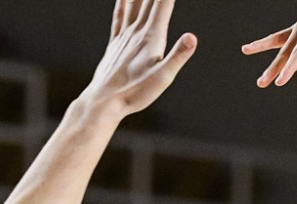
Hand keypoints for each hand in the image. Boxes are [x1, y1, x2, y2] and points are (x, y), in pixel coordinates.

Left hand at [84, 0, 198, 117]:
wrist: (104, 101)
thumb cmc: (135, 93)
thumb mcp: (162, 78)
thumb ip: (178, 56)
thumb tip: (192, 37)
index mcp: (151, 37)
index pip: (164, 4)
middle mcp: (137, 31)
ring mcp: (124, 35)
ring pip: (132, 3)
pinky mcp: (115, 43)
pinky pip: (119, 15)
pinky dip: (123, 2)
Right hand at [243, 5, 296, 109]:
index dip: (291, 69)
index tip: (281, 82)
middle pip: (291, 54)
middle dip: (280, 72)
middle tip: (266, 85)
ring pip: (285, 50)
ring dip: (273, 66)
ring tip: (260, 81)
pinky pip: (280, 38)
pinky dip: (264, 43)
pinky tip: (248, 48)